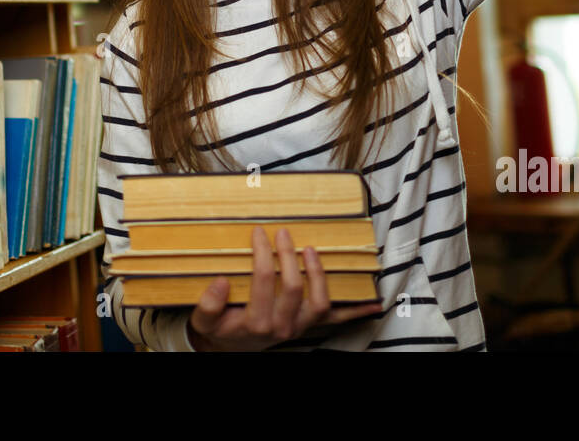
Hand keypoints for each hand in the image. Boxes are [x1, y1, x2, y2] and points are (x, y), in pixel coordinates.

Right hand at [185, 227, 383, 350]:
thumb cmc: (220, 328)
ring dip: (319, 273)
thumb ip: (209, 304)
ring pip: (320, 301)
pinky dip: (357, 311)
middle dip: (288, 255)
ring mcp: (300, 326)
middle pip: (294, 287)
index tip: (258, 232)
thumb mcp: (204, 320)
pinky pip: (337, 319)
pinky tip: (374, 302)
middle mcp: (283, 326)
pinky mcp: (310, 325)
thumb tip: (221, 282)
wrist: (231, 347)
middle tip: (282, 232)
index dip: (262, 254)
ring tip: (311, 249)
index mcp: (257, 322)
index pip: (263, 281)